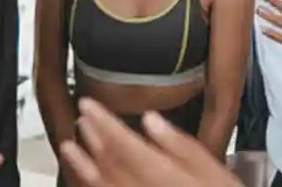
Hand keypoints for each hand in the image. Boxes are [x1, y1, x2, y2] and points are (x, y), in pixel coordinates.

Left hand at [60, 99, 239, 186]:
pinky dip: (89, 186)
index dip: (102, 121)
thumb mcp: (213, 171)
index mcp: (160, 173)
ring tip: (68, 146)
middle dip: (92, 137)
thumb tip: (150, 119)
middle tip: (81, 116)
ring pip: (99, 184)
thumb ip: (180, 145)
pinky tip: (83, 179)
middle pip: (108, 162)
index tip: (87, 104)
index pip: (122, 142)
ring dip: (81, 165)